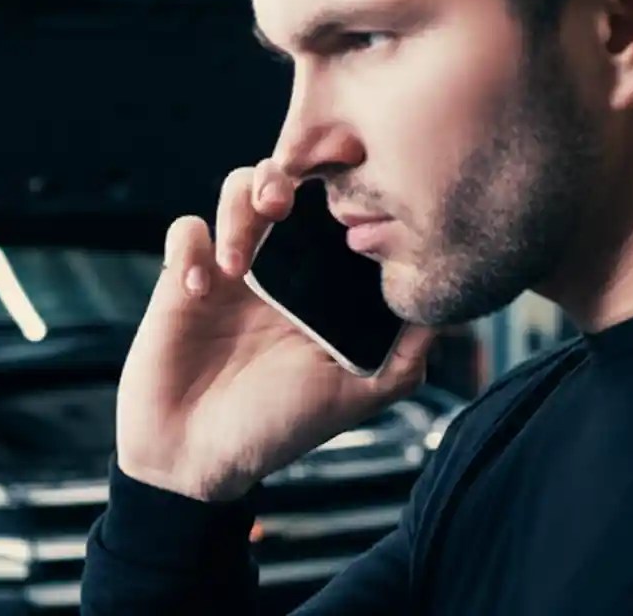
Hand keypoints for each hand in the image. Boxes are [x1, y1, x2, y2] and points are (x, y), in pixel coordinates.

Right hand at [115, 159, 436, 501]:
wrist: (196, 458)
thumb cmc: (277, 429)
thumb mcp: (355, 394)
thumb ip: (405, 354)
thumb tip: (449, 310)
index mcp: (323, 284)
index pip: (339, 210)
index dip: (343, 185)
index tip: (349, 186)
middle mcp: (282, 268)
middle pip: (289, 180)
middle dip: (287, 175)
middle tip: (283, 204)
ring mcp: (232, 269)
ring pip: (237, 191)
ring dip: (237, 210)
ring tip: (237, 263)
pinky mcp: (183, 279)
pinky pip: (186, 231)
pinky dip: (192, 247)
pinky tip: (198, 291)